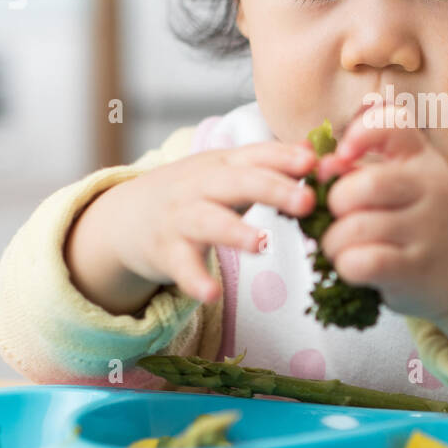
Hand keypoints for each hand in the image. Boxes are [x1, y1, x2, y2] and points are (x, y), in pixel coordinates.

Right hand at [86, 140, 319, 305]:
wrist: (127, 215)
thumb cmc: (197, 193)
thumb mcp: (228, 173)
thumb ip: (271, 165)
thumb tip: (320, 153)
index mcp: (224, 164)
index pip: (257, 155)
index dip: (284, 157)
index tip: (314, 162)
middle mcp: (201, 186)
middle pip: (238, 183)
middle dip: (273, 189)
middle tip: (308, 201)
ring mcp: (181, 218)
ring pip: (209, 221)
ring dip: (235, 231)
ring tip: (262, 244)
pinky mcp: (166, 252)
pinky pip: (181, 267)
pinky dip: (194, 280)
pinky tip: (211, 295)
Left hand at [314, 112, 447, 329]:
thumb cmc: (415, 218)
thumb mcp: (399, 184)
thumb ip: (358, 169)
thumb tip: (322, 166)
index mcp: (422, 158)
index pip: (395, 124)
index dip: (361, 134)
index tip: (343, 153)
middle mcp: (432, 188)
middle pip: (368, 184)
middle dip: (335, 202)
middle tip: (333, 216)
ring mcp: (429, 229)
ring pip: (358, 228)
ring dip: (333, 240)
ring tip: (338, 245)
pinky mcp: (419, 267)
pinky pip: (365, 263)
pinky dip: (346, 265)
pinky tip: (353, 265)